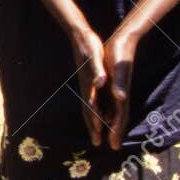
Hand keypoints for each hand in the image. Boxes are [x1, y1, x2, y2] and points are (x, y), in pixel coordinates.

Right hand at [69, 23, 108, 146]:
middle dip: (92, 128)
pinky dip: (94, 110)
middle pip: (88, 111)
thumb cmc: (89, 46)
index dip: (95, 122)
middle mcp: (86, 88)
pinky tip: (98, 112)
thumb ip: (97, 71)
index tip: (98, 136)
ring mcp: (86, 85)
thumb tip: (99, 83)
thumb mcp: (94, 58)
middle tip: (96, 143)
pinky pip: (91, 100)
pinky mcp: (88, 82)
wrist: (79, 36)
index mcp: (88, 85)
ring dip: (92, 121)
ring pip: (88, 107)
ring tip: (97, 133)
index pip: (91, 108)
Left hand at [101, 27, 138, 150]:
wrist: (122, 42)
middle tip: (112, 147)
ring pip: (112, 110)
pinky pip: (109, 101)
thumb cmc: (120, 55)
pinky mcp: (112, 84)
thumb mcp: (119, 69)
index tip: (114, 145)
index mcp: (120, 93)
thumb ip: (119, 83)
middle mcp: (119, 94)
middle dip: (113, 132)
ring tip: (107, 135)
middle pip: (116, 117)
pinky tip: (105, 115)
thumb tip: (120, 98)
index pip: (119, 117)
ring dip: (109, 123)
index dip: (116, 131)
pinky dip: (107, 110)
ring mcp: (116, 89)